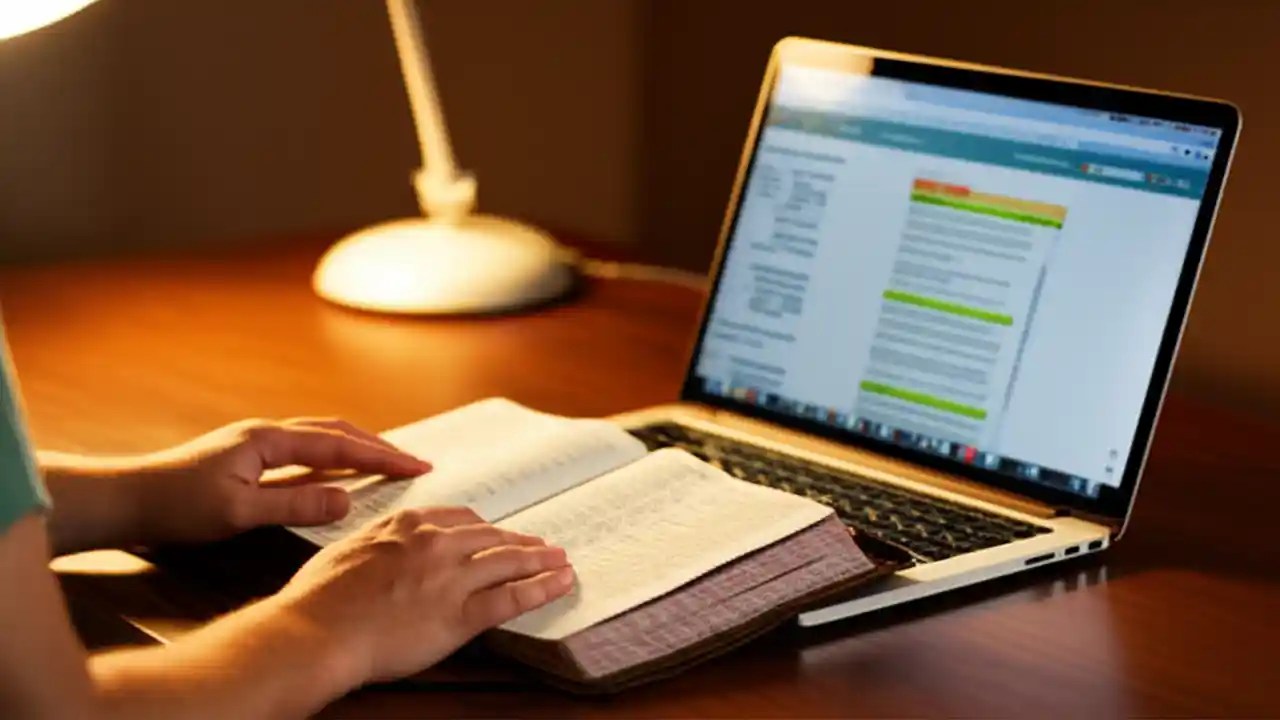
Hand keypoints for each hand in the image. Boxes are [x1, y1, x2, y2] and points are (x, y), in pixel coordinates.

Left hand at [105, 417, 430, 546]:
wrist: (125, 500)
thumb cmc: (176, 507)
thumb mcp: (239, 513)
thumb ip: (295, 506)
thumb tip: (347, 501)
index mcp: (268, 440)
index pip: (339, 446)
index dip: (382, 457)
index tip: (417, 466)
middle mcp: (266, 434)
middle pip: (336, 432)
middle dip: (378, 446)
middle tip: (414, 462)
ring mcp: (256, 444)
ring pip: (320, 439)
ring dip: (357, 448)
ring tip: (387, 462)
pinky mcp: (247, 459)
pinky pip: (303, 453)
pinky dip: (332, 460)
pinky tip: (339, 477)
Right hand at [274, 506, 574, 684]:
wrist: (315, 631)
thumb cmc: (318, 599)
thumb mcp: (347, 551)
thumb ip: (375, 543)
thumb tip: (381, 547)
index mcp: (406, 526)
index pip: (458, 519)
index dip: (483, 528)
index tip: (496, 531)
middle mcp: (434, 544)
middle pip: (490, 536)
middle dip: (519, 540)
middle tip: (540, 545)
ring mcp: (450, 577)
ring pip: (508, 561)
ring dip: (541, 559)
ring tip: (561, 560)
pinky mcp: (460, 613)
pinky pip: (511, 597)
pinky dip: (542, 588)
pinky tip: (560, 583)